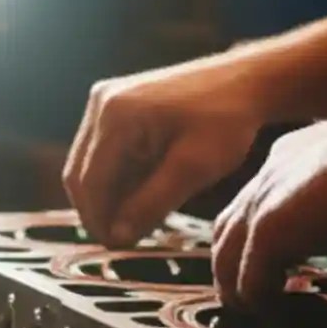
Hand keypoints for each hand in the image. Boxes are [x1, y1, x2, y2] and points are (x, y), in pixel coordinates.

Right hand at [62, 60, 266, 246]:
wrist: (246, 80)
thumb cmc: (226, 121)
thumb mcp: (193, 169)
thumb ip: (151, 204)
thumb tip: (117, 238)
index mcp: (115, 115)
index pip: (88, 182)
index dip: (98, 220)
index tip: (119, 247)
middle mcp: (100, 103)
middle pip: (80, 174)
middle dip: (99, 210)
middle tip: (126, 239)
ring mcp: (105, 101)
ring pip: (89, 165)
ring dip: (108, 195)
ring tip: (141, 217)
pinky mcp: (114, 105)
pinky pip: (103, 151)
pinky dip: (118, 177)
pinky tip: (144, 192)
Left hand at [211, 108, 326, 312]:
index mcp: (297, 171)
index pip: (255, 223)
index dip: (276, 267)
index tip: (321, 297)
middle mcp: (271, 180)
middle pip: (227, 247)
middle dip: (258, 291)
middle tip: (309, 317)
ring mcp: (264, 202)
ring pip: (229, 273)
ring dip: (267, 310)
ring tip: (320, 322)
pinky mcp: (269, 229)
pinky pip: (251, 293)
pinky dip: (284, 318)